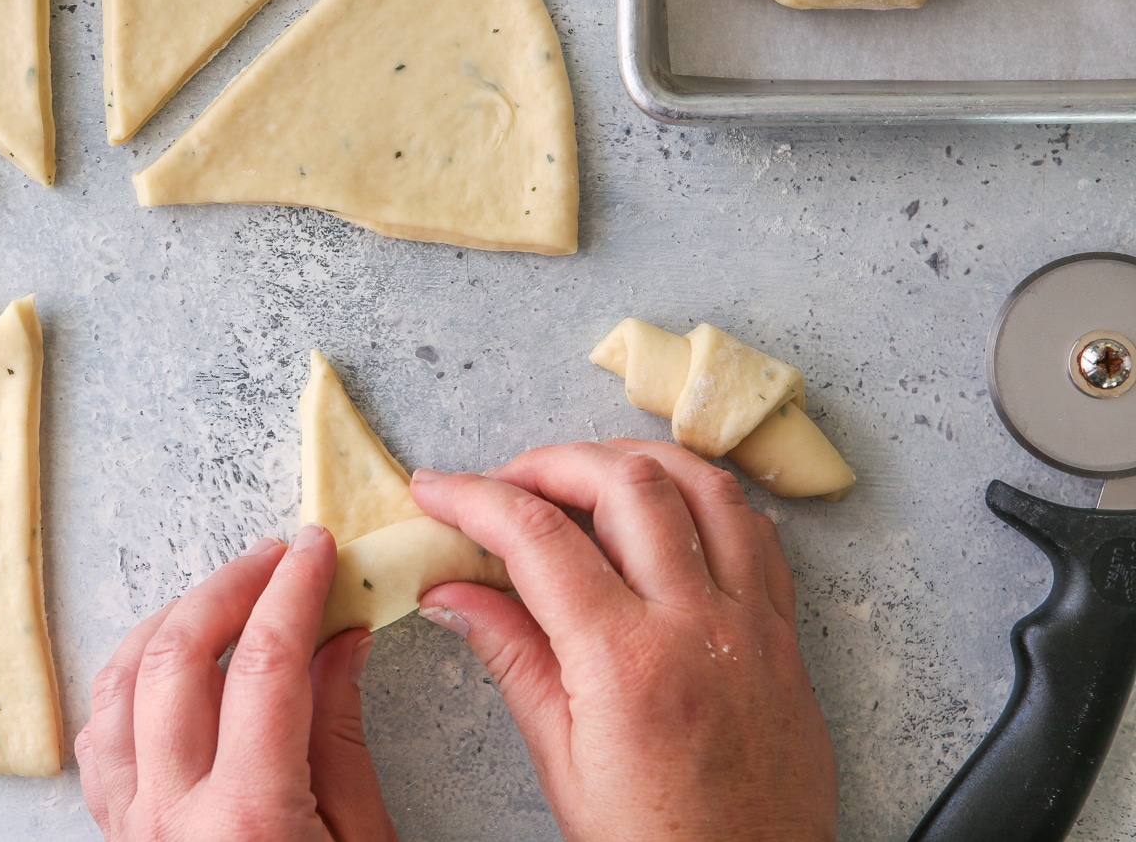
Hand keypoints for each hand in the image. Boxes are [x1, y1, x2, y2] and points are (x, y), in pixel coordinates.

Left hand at [75, 525, 396, 841]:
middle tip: (278, 557)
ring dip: (171, 621)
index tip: (318, 546)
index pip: (264, 661)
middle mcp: (170, 817)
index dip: (294, 589)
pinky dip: (128, 680)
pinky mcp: (119, 839)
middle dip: (230, 586)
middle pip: (177, 656)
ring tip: (224, 594)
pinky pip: (98, 738)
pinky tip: (166, 662)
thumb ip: (340, 735)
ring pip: (118, 686)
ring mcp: (132, 830)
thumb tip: (340, 638)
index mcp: (245, 818)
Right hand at [411, 440, 837, 841]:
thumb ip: (511, 657)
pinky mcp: (786, 631)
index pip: (539, 539)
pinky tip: (669, 511)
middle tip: (506, 485)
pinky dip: (705, 497)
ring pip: (703, 483)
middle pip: (625, 483)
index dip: (475, 499)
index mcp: (628, 662)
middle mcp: (698, 624)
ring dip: (634, 461)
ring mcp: (752, 621)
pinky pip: (756, 528)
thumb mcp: (562, 761)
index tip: (436, 489)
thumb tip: (449, 594)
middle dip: (551, 463)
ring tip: (584, 476)